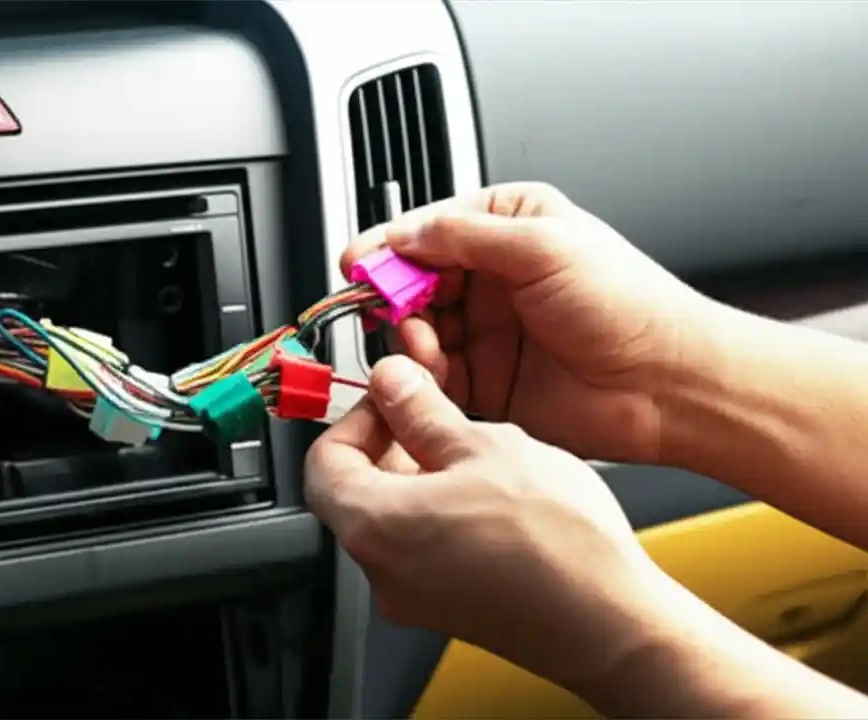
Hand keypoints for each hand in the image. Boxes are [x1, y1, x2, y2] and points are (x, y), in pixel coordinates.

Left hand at [305, 355, 667, 687]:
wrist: (611, 625)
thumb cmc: (558, 544)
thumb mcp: (485, 447)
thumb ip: (423, 411)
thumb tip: (391, 382)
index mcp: (373, 527)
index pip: (323, 462)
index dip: (355, 419)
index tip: (392, 399)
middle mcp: (381, 571)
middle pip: (355, 492)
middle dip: (390, 444)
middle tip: (434, 416)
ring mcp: (413, 597)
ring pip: (394, 519)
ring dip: (421, 476)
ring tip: (476, 452)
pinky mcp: (448, 609)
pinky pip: (424, 549)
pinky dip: (442, 512)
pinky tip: (493, 493)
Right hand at [343, 182, 711, 463]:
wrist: (669, 385)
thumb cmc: (629, 307)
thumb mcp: (542, 245)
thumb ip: (462, 234)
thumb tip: (402, 235)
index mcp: (508, 228)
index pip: (428, 229)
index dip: (389, 247)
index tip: (359, 264)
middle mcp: (492, 279)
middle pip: (412, 283)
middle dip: (394, 297)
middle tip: (389, 310)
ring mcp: (488, 332)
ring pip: (416, 331)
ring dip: (408, 338)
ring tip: (422, 345)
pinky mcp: (486, 382)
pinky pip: (433, 377)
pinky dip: (423, 376)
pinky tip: (433, 374)